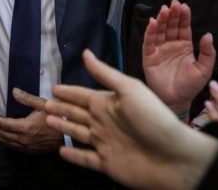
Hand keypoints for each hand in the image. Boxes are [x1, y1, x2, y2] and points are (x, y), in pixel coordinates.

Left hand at [0, 88, 61, 153]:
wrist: (68, 135)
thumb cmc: (55, 117)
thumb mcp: (43, 104)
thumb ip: (27, 99)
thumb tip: (13, 91)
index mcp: (25, 127)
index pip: (4, 124)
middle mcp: (23, 139)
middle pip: (3, 134)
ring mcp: (26, 147)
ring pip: (7, 142)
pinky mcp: (30, 151)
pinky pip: (13, 147)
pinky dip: (5, 142)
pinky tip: (2, 139)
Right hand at [44, 50, 217, 189]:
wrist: (173, 155)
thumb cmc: (154, 118)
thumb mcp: (129, 89)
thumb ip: (105, 73)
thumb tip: (85, 53)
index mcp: (109, 103)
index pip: (82, 94)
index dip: (68, 91)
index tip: (54, 87)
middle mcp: (105, 122)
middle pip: (76, 113)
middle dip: (61, 108)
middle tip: (45, 104)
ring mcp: (105, 143)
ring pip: (77, 133)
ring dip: (63, 127)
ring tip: (48, 121)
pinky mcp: (107, 164)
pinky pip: (85, 158)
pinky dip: (73, 156)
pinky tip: (62, 151)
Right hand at [142, 0, 215, 115]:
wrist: (177, 101)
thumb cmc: (190, 86)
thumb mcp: (204, 69)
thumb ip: (207, 53)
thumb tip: (208, 35)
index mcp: (184, 46)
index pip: (183, 27)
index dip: (183, 17)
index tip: (184, 6)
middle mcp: (171, 45)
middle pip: (171, 26)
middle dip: (172, 15)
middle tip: (174, 4)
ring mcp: (159, 50)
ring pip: (160, 31)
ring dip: (162, 20)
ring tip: (164, 10)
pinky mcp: (149, 57)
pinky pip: (149, 42)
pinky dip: (150, 32)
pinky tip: (153, 23)